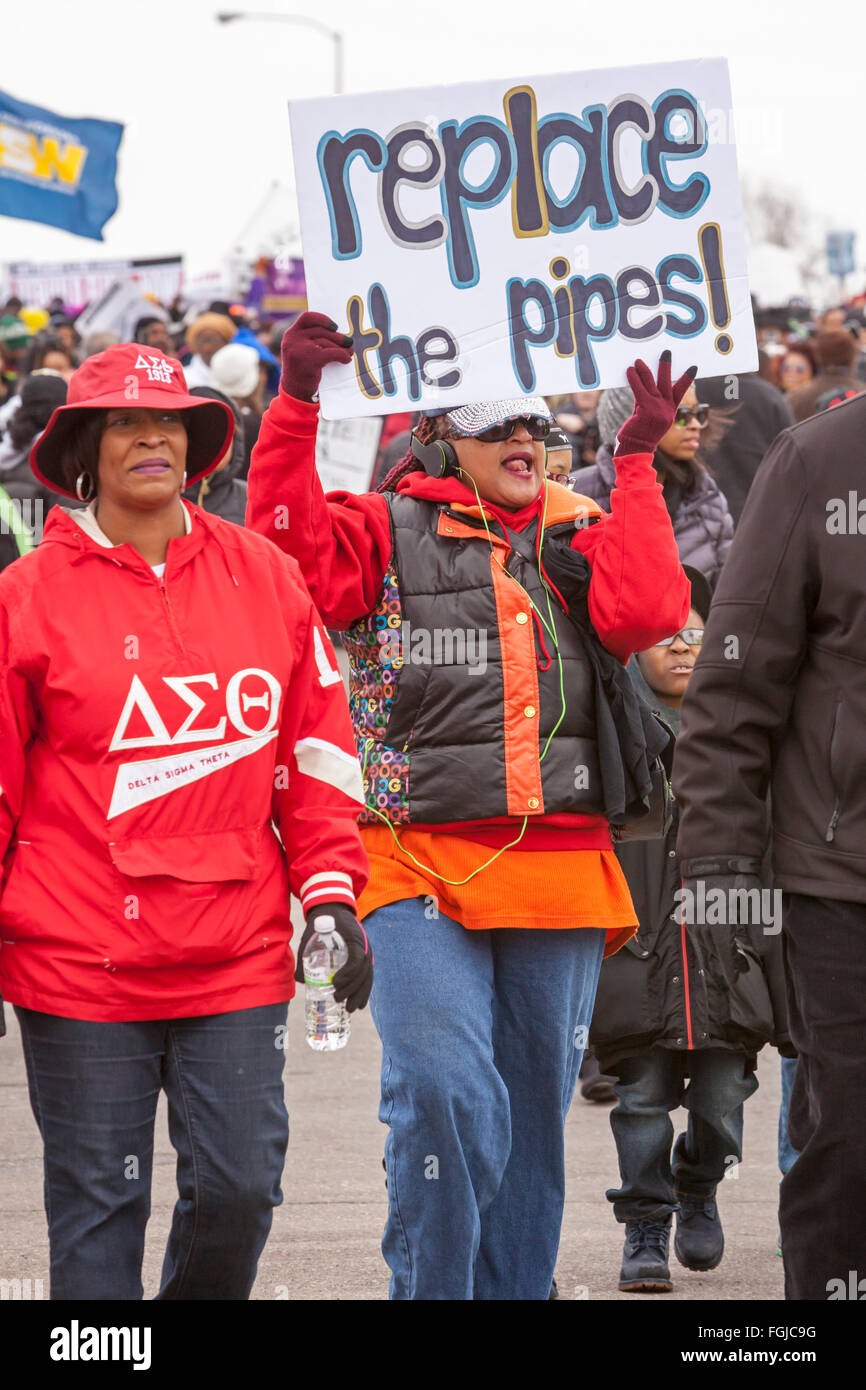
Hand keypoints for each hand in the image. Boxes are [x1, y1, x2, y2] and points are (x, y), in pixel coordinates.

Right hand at [280, 311, 352, 401]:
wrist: (294, 392)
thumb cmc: (301, 370)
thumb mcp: (299, 350)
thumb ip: (309, 339)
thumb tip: (336, 332)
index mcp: (291, 334)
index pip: (307, 317)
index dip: (323, 319)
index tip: (334, 326)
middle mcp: (293, 339)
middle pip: (321, 331)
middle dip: (337, 337)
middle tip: (349, 341)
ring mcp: (300, 349)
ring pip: (327, 342)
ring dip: (342, 347)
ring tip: (350, 352)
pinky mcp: (310, 359)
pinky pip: (332, 353)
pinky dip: (342, 355)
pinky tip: (346, 359)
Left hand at [293, 902, 372, 1011]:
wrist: (334, 909)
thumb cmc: (322, 922)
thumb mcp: (311, 934)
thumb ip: (305, 954)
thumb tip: (300, 980)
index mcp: (354, 938)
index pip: (356, 959)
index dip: (348, 974)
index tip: (335, 983)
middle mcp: (364, 946)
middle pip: (363, 972)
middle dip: (352, 989)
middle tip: (336, 998)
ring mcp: (366, 952)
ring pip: (367, 977)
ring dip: (360, 994)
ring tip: (349, 1009)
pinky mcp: (364, 958)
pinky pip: (367, 976)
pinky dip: (364, 991)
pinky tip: (360, 1004)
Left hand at [616, 350, 696, 457]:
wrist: (636, 450)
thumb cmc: (641, 436)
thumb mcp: (649, 419)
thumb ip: (648, 403)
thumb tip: (642, 385)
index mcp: (670, 412)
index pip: (680, 392)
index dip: (687, 379)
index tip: (693, 368)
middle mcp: (666, 409)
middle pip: (668, 383)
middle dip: (666, 366)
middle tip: (666, 352)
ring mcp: (657, 409)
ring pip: (652, 383)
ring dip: (645, 370)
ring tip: (638, 361)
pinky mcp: (646, 409)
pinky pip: (639, 389)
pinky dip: (634, 379)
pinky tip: (630, 371)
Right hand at [678, 865, 760, 988]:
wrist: (714, 857)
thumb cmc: (737, 879)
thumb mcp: (754, 903)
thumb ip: (758, 930)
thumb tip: (762, 952)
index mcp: (719, 926)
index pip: (724, 956)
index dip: (731, 970)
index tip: (736, 981)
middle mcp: (702, 925)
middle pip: (714, 951)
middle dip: (728, 961)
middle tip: (743, 966)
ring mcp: (693, 917)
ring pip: (704, 943)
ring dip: (717, 950)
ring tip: (731, 953)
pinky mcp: (689, 910)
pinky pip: (696, 932)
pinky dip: (707, 938)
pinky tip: (716, 937)